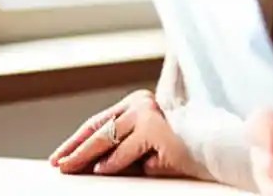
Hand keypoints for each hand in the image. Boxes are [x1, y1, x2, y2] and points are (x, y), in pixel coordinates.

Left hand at [49, 89, 201, 178]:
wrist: (212, 150)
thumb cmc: (178, 151)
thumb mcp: (141, 147)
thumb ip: (118, 148)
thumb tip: (86, 162)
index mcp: (138, 102)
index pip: (100, 122)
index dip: (77, 140)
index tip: (60, 155)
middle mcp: (141, 102)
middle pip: (99, 128)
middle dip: (76, 149)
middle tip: (59, 164)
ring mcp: (148, 113)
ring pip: (107, 138)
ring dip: (86, 156)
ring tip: (71, 168)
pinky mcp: (154, 128)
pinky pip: (125, 150)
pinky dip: (113, 163)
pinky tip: (101, 170)